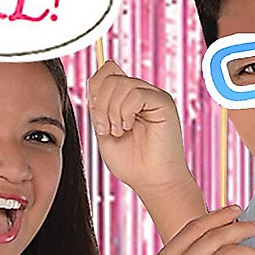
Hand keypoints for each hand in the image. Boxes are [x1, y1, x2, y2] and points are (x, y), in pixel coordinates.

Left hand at [89, 62, 206, 240]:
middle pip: (109, 76)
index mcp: (126, 98)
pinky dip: (125, 112)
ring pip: (121, 84)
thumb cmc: (130, 162)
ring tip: (118, 131)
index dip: (94, 90)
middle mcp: (140, 93)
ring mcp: (152, 96)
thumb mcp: (103, 130)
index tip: (96, 117)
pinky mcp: (163, 103)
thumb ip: (98, 106)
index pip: (106, 72)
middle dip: (100, 105)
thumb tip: (91, 81)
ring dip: (112, 111)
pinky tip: (128, 128)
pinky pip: (136, 93)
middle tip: (106, 129)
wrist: (152, 182)